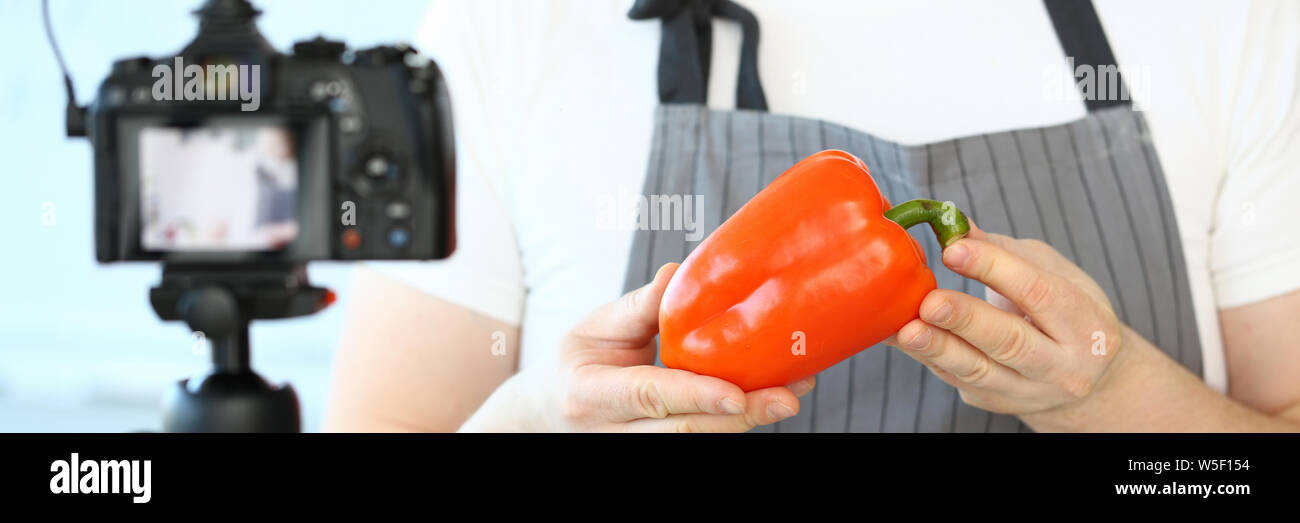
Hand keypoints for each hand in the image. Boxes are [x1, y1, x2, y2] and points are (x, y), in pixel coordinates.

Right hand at [461, 263, 814, 431]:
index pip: (648, 396)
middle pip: (684, 432)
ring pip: (698, 441)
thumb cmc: (578, 361)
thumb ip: (639, 307)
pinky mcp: (657, 450)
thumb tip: (679, 273)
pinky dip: (737, 420)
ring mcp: (636, 448)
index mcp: (590, 395)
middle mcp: (613, 433)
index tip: (737, 393)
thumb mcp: (594, 326)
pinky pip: (702, 438)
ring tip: (792, 391)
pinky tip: (770, 398)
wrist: (551, 413)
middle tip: (788, 397)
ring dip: (748, 419)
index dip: (695, 396)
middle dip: (740, 416)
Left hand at [888, 224, 1124, 418]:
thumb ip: (1005, 253)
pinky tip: (898, 336)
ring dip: (938, 348)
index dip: (995, 269)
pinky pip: (956, 378)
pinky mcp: (994, 401)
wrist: (1087, 380)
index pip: (1039, 293)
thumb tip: (955, 225)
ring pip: (979, 370)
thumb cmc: (1067, 313)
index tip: (954, 249)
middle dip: (966, 320)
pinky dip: (925, 355)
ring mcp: (1027, 390)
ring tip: (907, 328)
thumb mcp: (1053, 275)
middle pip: (1010, 342)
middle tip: (930, 302)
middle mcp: (1062, 366)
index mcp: (1086, 324)